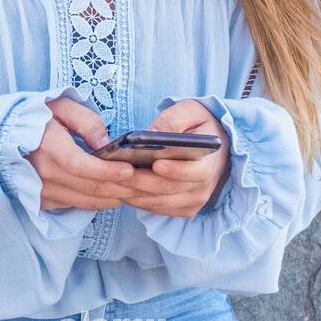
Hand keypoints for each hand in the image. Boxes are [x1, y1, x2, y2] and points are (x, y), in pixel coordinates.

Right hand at [27, 97, 136, 210]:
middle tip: (147, 183)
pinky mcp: (44, 202)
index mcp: (48, 147)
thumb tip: (105, 142)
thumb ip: (85, 120)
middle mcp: (44, 174)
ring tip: (138, 190)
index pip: (81, 166)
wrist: (5, 137)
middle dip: (123, 187)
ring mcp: (43, 191)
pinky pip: (78, 206)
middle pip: (91, 188)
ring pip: (88, 202)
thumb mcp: (61, 106)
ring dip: (115, 198)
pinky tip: (116, 193)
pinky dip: (100, 202)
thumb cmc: (37, 118)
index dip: (108, 171)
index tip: (130, 169)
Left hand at [117, 100, 230, 217]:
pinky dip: (136, 201)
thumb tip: (152, 133)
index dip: (176, 170)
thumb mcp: (191, 112)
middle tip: (116, 173)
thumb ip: (174, 119)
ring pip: (158, 202)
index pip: (195, 171)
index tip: (156, 164)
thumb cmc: (198, 126)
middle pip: (168, 188)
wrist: (210, 147)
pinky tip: (118, 189)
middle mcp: (203, 186)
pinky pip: (155, 208)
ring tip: (110, 181)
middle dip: (140, 181)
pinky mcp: (182, 208)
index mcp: (210, 161)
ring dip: (133, 193)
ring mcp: (193, 200)